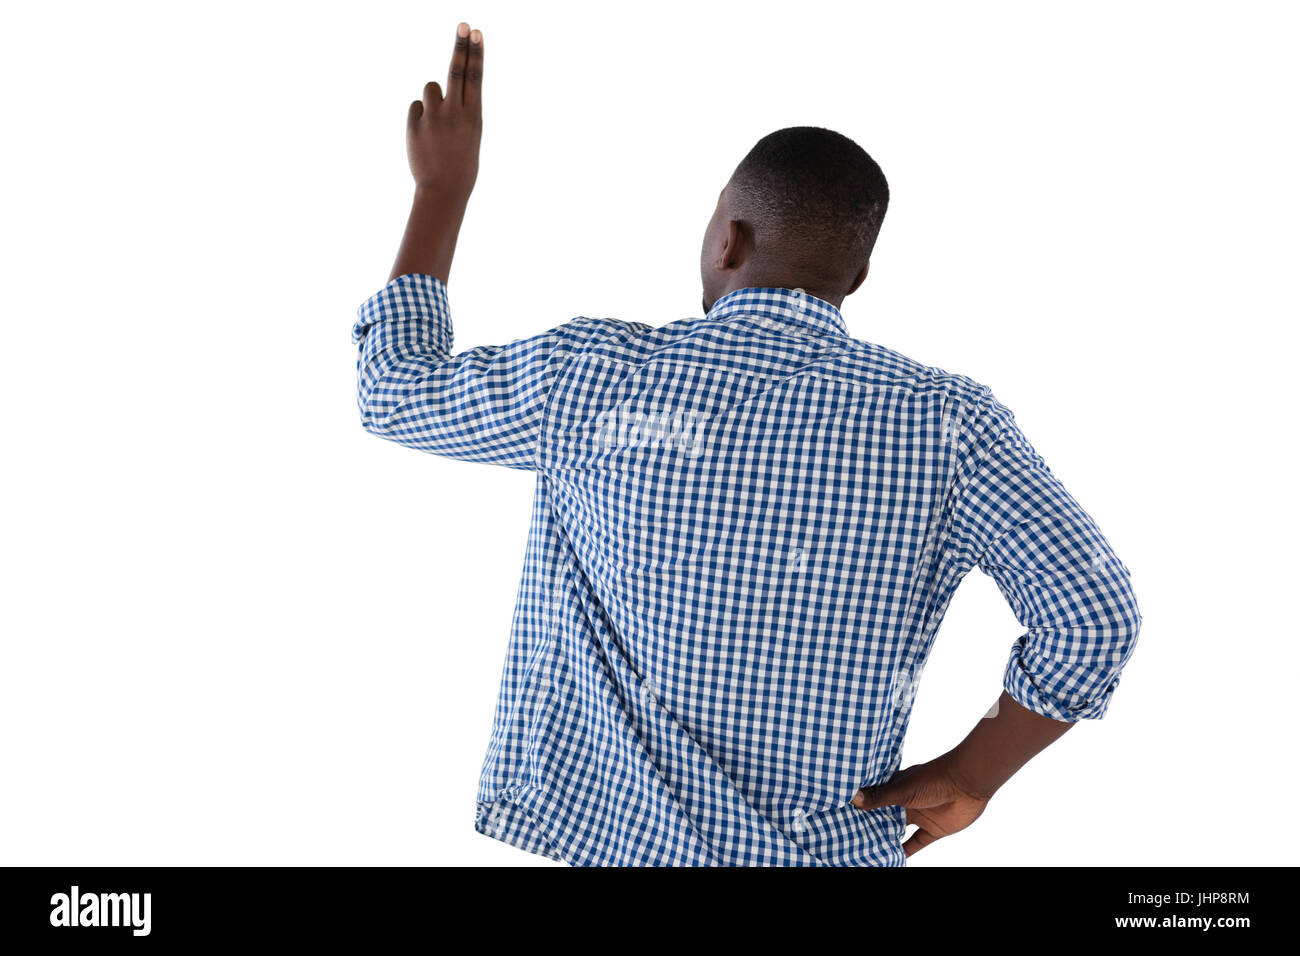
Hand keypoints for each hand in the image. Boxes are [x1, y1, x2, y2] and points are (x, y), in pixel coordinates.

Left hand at [406, 21, 482, 197]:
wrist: (443, 192)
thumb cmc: (461, 166)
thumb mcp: (470, 136)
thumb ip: (461, 111)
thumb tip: (442, 88)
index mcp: (474, 118)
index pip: (474, 78)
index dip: (475, 53)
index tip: (476, 33)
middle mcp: (455, 114)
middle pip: (456, 71)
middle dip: (460, 45)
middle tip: (463, 24)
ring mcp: (434, 119)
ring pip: (430, 88)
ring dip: (433, 98)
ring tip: (437, 124)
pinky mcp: (414, 125)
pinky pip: (416, 107)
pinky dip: (420, 117)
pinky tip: (426, 137)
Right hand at [851, 754, 991, 856]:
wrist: (968, 783)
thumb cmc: (934, 779)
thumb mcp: (902, 790)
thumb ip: (879, 797)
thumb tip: (852, 798)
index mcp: (895, 786)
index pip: (873, 797)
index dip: (859, 805)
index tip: (841, 814)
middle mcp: (905, 801)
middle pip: (883, 816)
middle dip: (869, 824)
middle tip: (848, 836)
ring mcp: (919, 815)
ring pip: (898, 830)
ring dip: (886, 838)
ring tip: (866, 849)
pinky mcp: (933, 829)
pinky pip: (917, 843)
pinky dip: (907, 851)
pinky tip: (894, 858)